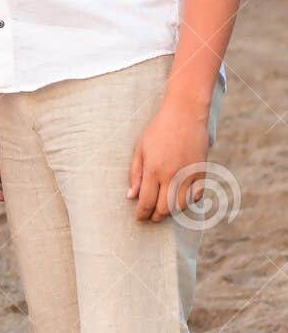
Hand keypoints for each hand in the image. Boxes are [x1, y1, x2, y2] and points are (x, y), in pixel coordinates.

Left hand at [128, 96, 210, 221]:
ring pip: (180, 206)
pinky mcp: (201, 172)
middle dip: (156, 216)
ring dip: (172, 211)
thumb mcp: (140, 148)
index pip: (146, 202)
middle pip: (164, 208)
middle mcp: (171, 175)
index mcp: (153, 170)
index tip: (140, 218)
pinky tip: (181, 199)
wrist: (185, 114)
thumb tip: (131, 197)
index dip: (142, 214)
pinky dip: (189, 201)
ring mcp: (188, 174)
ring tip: (165, 209)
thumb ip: (135, 174)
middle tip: (151, 217)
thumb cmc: (158, 129)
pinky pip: (196, 195)